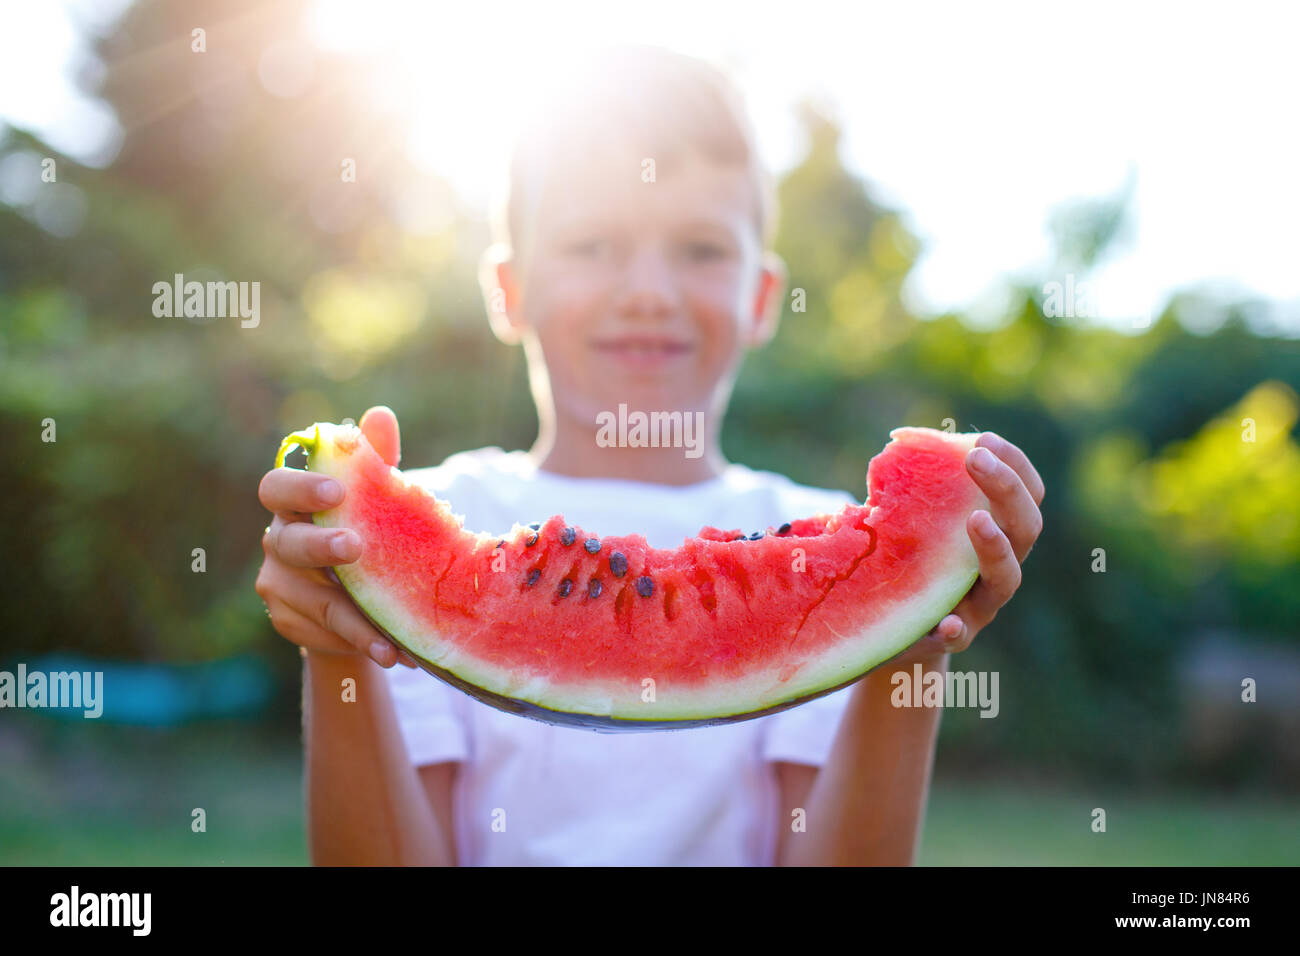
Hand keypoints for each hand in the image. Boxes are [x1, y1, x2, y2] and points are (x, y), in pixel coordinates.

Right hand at [255, 406, 416, 668]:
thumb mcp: (373, 497)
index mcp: (293, 504)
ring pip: (316, 600)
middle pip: (289, 544)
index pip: (277, 487)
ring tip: (395, 637)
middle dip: (322, 547)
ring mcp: (277, 585)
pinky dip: (361, 642)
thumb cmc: (362, 529)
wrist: (352, 597)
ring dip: (357, 619)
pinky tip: (394, 652)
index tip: (336, 489)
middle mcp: (276, 541)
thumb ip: (374, 460)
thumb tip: (380, 415)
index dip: (302, 486)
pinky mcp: (288, 622)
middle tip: (355, 549)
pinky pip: (326, 632)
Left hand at [888, 431, 1044, 665]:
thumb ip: (919, 487)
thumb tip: (901, 442)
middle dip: (1006, 490)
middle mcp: (1002, 566)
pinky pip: (961, 635)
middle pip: (1026, 527)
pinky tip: (946, 621)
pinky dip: (956, 627)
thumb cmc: (913, 560)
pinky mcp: (955, 637)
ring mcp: (983, 605)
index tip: (984, 439)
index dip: (1014, 464)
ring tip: (977, 521)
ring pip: (1007, 577)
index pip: (1028, 493)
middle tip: (976, 460)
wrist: (899, 627)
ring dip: (995, 547)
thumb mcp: (916, 520)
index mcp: (1001, 532)